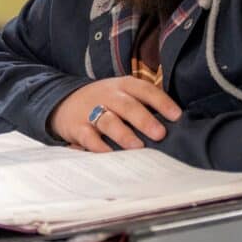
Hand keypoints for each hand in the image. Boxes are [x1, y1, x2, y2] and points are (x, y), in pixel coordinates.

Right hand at [49, 76, 182, 151]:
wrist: (64, 101)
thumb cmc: (104, 101)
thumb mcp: (122, 94)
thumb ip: (143, 104)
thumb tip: (175, 124)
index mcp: (123, 86)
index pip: (145, 90)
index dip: (161, 102)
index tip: (177, 116)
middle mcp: (108, 96)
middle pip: (127, 105)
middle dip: (144, 120)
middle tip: (160, 134)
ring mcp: (91, 111)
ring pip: (108, 121)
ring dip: (123, 134)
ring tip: (137, 147)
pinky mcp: (77, 127)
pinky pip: (88, 138)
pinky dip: (98, 147)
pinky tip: (110, 155)